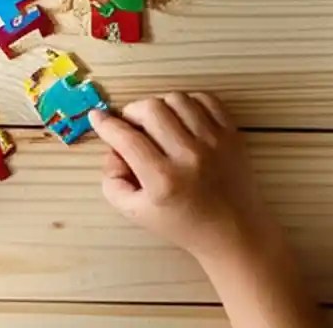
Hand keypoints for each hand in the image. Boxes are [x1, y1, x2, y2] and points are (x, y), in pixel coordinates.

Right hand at [90, 93, 277, 260]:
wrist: (234, 232)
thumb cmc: (184, 224)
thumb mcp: (136, 213)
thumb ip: (112, 181)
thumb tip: (112, 149)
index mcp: (163, 180)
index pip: (127, 139)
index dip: (106, 124)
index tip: (97, 117)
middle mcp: (189, 157)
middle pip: (150, 109)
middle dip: (132, 112)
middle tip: (131, 124)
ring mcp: (214, 142)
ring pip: (176, 99)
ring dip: (159, 105)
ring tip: (157, 122)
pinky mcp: (232, 134)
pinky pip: (205, 99)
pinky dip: (188, 103)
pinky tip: (181, 118)